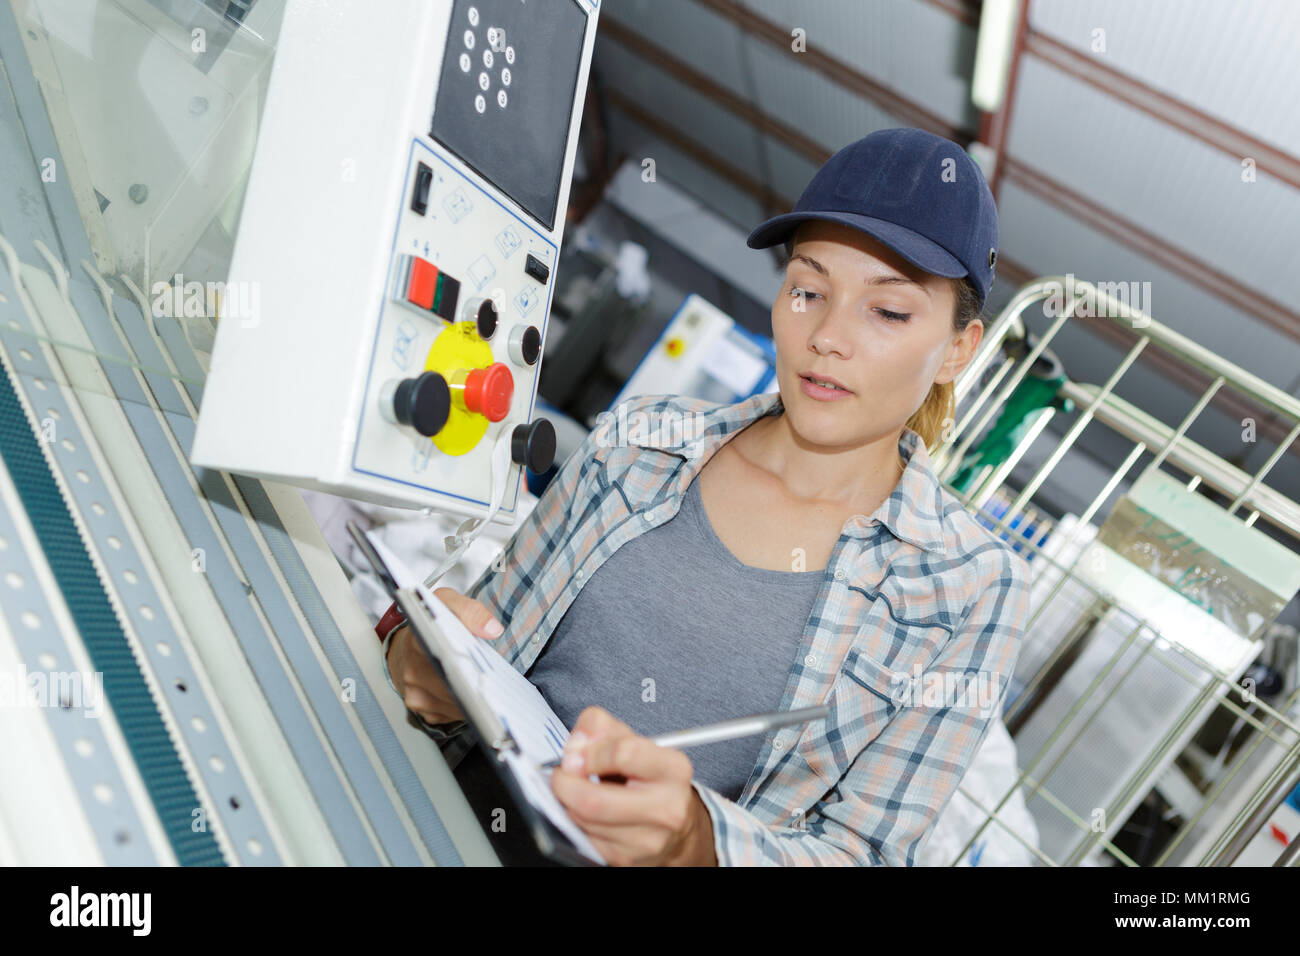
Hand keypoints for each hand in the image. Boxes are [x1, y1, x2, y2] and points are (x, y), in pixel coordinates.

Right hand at [386, 587, 503, 725]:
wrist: (410, 643)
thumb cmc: (432, 623)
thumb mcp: (448, 603)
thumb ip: (471, 610)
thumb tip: (492, 629)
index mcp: (418, 639)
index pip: (440, 651)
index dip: (462, 663)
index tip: (480, 669)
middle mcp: (412, 669)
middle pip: (452, 685)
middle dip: (475, 685)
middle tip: (493, 681)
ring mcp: (415, 693)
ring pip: (455, 704)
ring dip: (474, 698)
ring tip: (486, 686)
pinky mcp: (422, 710)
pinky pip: (452, 714)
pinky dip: (466, 706)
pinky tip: (472, 695)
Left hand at [549, 706, 717, 865]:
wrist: (673, 826)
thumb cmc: (649, 776)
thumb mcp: (632, 739)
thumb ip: (601, 727)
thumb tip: (576, 743)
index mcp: (673, 770)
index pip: (624, 754)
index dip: (590, 751)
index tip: (576, 752)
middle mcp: (666, 808)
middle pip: (594, 800)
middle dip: (565, 784)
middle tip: (562, 773)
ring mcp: (646, 840)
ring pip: (583, 820)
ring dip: (568, 801)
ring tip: (577, 788)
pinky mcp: (625, 859)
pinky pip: (582, 837)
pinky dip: (574, 819)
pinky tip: (585, 810)